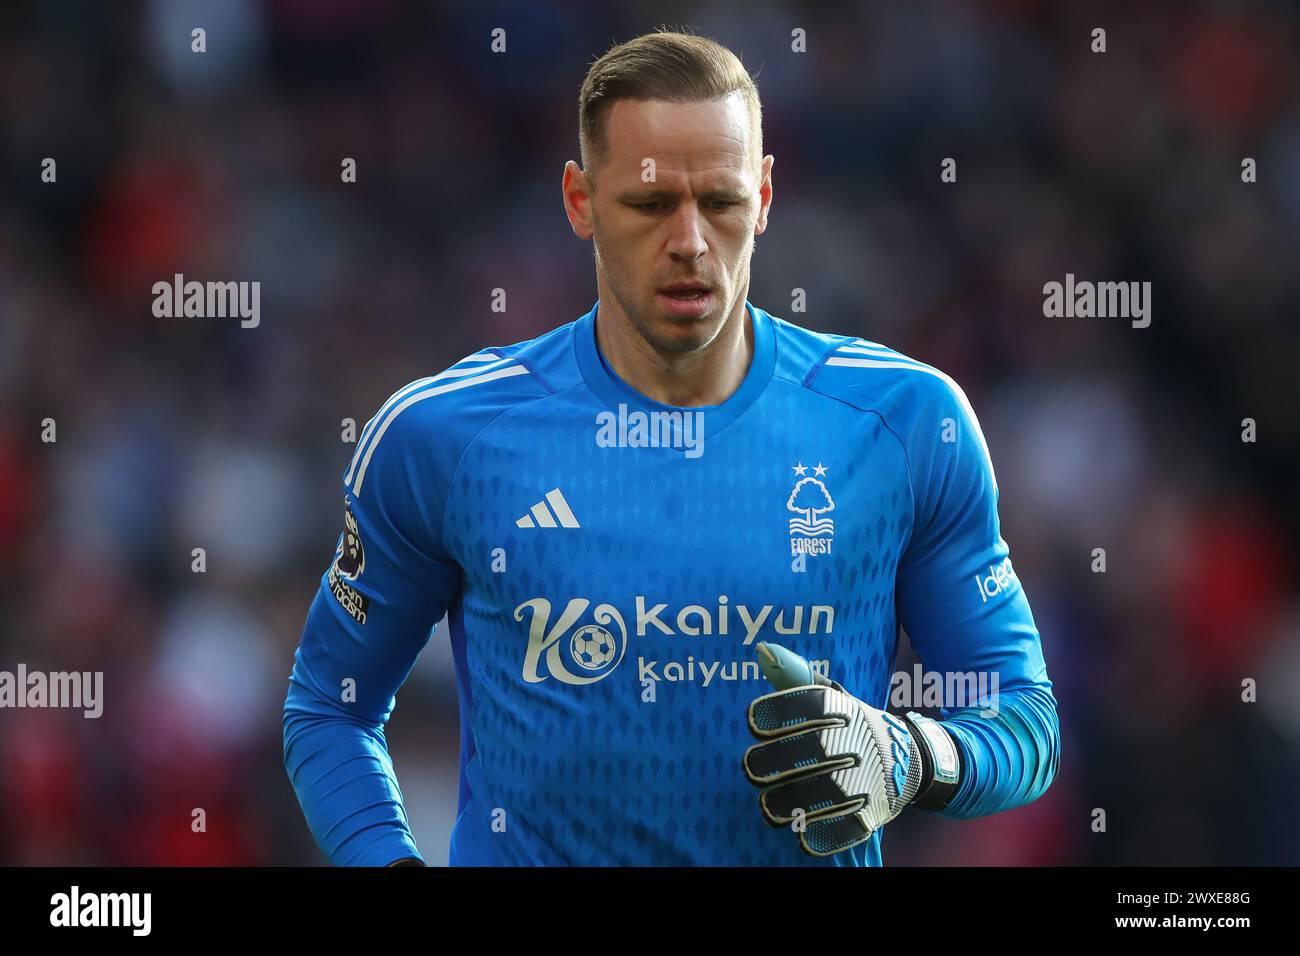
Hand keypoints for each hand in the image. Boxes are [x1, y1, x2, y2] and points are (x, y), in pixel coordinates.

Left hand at [742, 642, 922, 856]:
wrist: (912, 760)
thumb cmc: (854, 725)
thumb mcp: (831, 696)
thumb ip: (794, 676)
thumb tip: (762, 652)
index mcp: (843, 710)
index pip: (808, 704)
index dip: (775, 713)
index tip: (753, 722)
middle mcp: (853, 743)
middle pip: (804, 753)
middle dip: (770, 762)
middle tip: (753, 767)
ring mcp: (864, 781)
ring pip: (815, 795)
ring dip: (783, 803)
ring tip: (768, 803)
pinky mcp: (870, 813)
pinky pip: (839, 829)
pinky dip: (818, 834)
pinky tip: (800, 831)